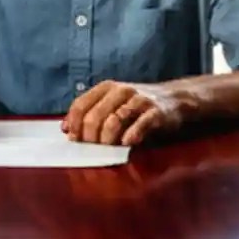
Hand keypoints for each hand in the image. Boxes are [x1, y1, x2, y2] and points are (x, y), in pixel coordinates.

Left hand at [63, 80, 183, 145]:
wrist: (173, 100)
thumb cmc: (136, 106)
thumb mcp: (111, 104)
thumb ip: (89, 114)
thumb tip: (64, 129)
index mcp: (106, 88)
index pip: (81, 105)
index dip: (74, 125)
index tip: (74, 140)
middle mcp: (121, 91)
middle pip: (95, 116)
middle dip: (89, 137)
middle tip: (92, 150)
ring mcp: (139, 100)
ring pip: (114, 121)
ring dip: (107, 140)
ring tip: (107, 150)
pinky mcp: (155, 112)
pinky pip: (140, 125)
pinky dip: (130, 137)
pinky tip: (127, 144)